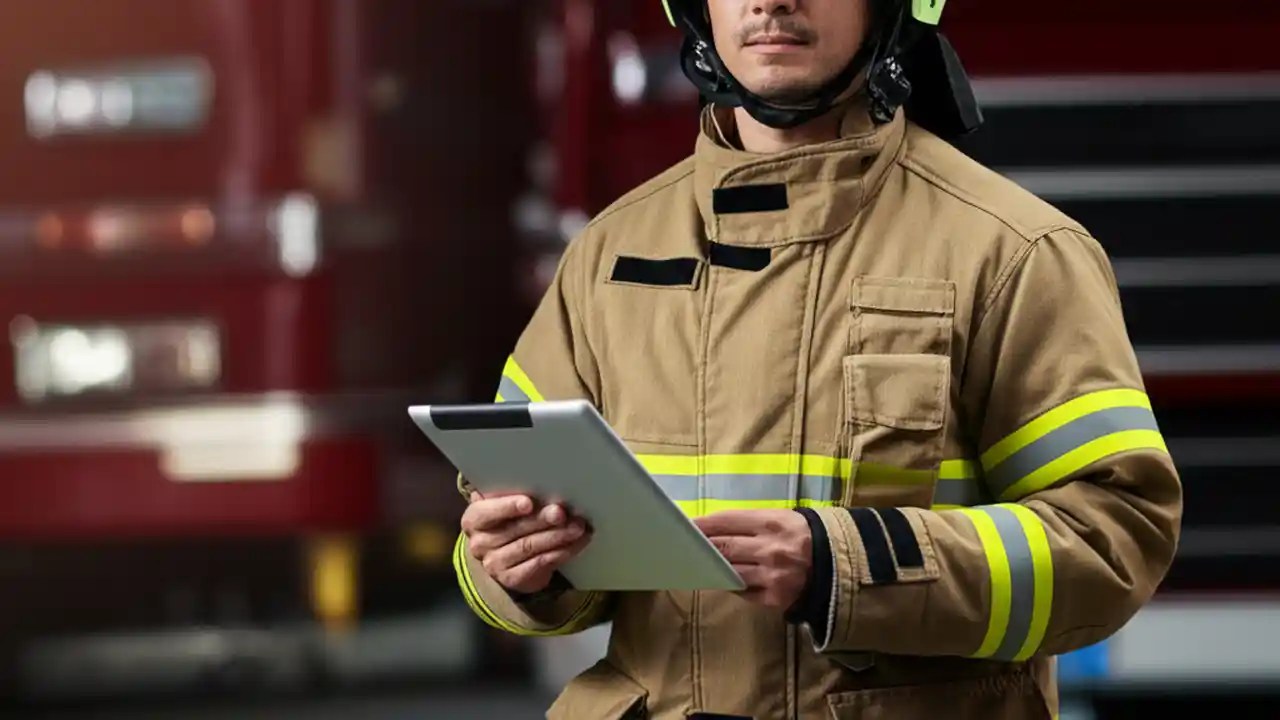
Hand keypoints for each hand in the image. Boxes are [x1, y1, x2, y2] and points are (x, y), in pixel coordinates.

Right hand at [461, 492, 590, 594]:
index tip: (529, 502)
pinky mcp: (512, 579)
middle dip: (543, 520)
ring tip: (578, 526)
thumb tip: (543, 483)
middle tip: (563, 512)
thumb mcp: (503, 504)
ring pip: (530, 546)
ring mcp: (494, 564)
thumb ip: (512, 494)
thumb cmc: (507, 520)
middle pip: (515, 529)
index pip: (486, 512)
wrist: (504, 556)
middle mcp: (480, 543)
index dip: (507, 506)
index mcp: (474, 519)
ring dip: (558, 536)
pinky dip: (562, 552)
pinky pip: (540, 563)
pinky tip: (576, 543)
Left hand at [694, 509, 811, 610]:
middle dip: (701, 547)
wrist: (837, 565)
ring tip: (700, 565)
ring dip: (713, 569)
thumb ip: (749, 523)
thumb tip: (711, 527)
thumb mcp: (781, 519)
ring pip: (729, 573)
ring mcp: (772, 576)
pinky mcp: (774, 598)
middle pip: (723, 547)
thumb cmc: (802, 536)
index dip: (703, 524)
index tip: (685, 526)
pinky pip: (743, 591)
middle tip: (684, 546)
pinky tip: (726, 579)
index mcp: (772, 523)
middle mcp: (771, 549)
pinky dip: (732, 585)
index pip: (726, 521)